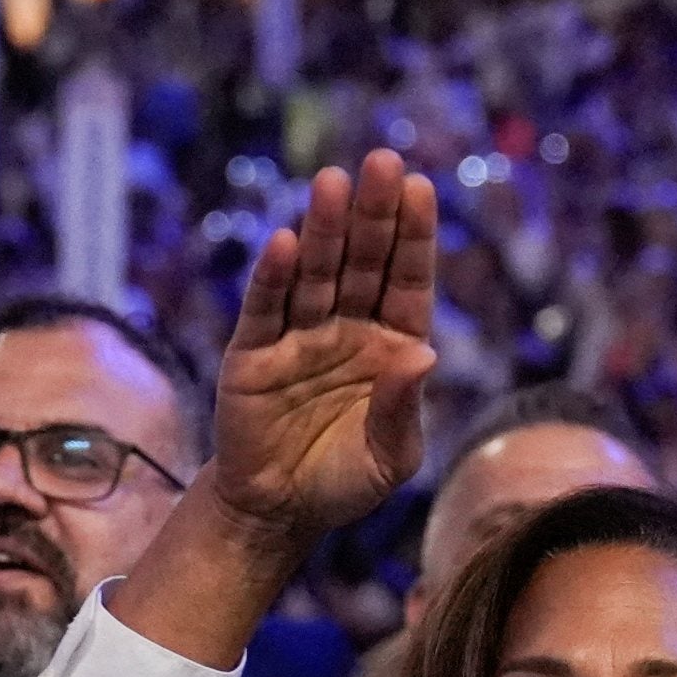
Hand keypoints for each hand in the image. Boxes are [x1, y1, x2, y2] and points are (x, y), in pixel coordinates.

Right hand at [206, 149, 438, 538]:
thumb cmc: (345, 480)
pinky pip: (266, 310)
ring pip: (315, 274)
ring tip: (333, 183)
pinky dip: (274, 278)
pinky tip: (285, 243)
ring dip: (323, 229)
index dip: (413, 236)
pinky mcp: (253, 355)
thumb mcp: (391, 459)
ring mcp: (298, 337)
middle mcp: (347, 328)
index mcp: (392, 344)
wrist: (279, 513)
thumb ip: (403, 410)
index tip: (420, 188)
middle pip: (362, 262)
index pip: (407, 281)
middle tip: (382, 163)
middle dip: (372, 214)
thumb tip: (423, 354)